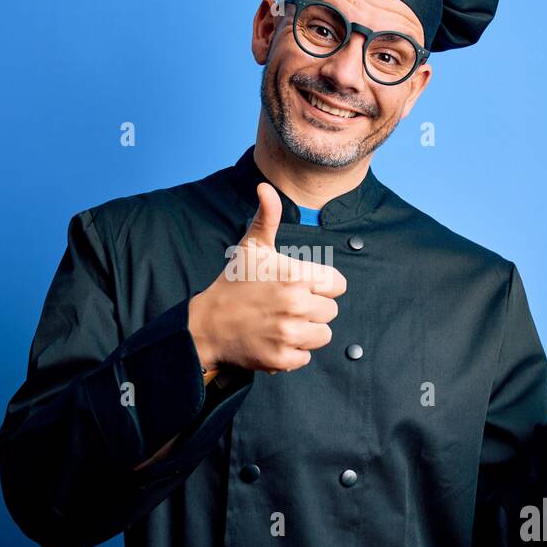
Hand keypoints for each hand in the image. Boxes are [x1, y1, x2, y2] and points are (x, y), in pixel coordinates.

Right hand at [189, 182, 346, 374]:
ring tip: (283, 323)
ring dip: (307, 331)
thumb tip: (265, 187)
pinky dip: (294, 352)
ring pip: (323, 335)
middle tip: (286, 305)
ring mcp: (289, 333)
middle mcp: (296, 304)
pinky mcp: (282, 358)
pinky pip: (306, 356)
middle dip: (313, 309)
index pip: (338, 285)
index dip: (322, 286)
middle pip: (331, 311)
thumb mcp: (251, 247)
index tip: (301, 286)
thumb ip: (267, 217)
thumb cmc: (234, 283)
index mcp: (295, 275)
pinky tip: (275, 340)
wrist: (207, 324)